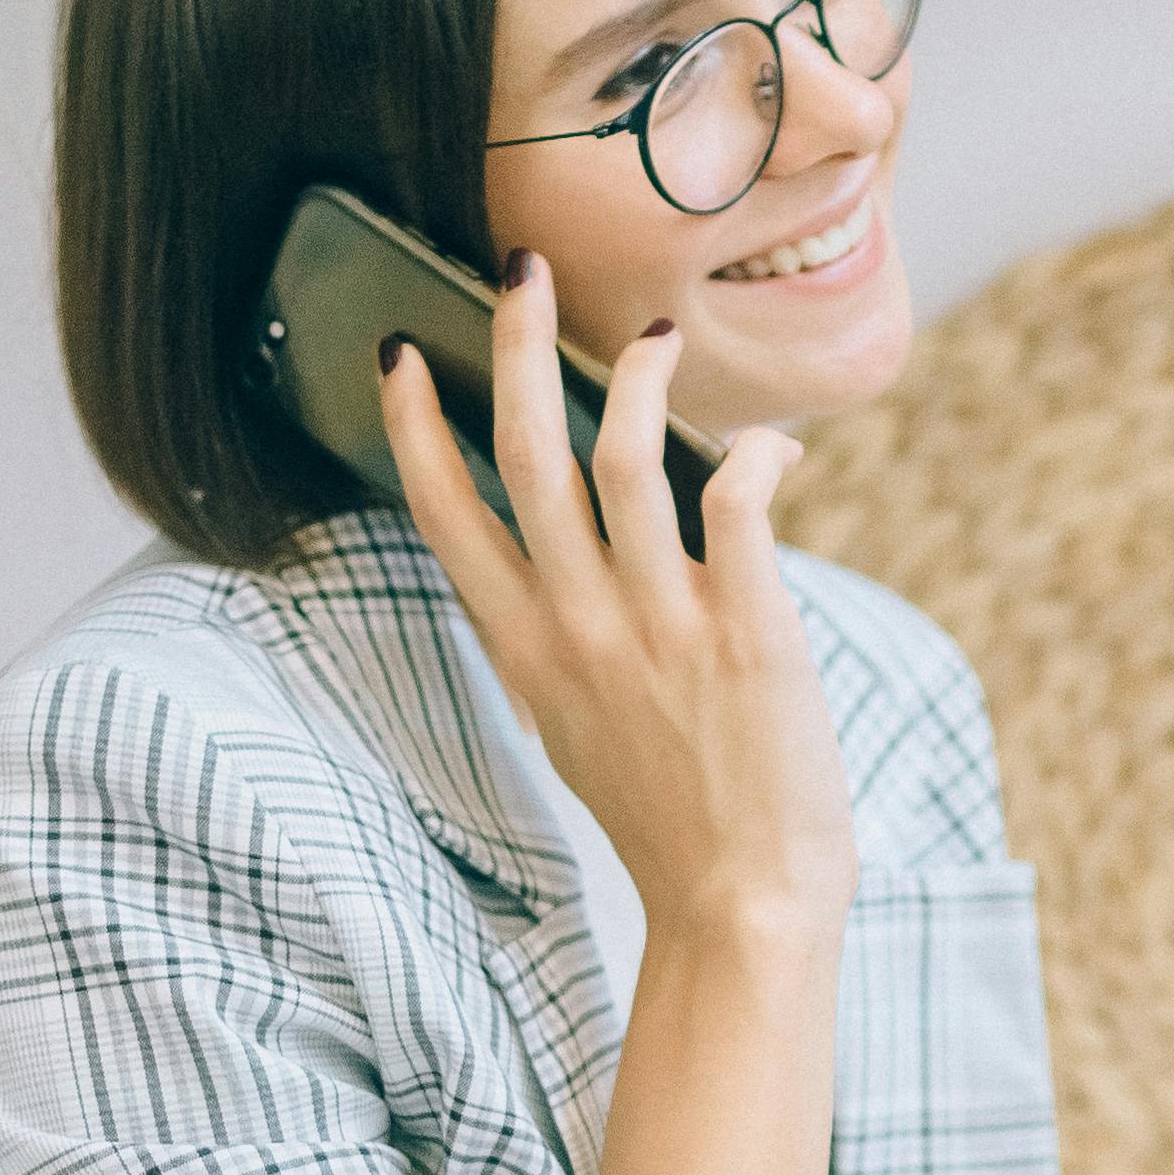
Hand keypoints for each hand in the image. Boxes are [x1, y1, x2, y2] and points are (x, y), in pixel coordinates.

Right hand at [381, 249, 855, 945]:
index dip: (415, 427)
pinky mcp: (748, 629)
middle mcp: (579, 627)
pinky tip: (772, 445)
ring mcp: (660, 625)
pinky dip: (754, 453)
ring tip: (653, 340)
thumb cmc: (670, 817)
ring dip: (636, 378)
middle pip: (524, 454)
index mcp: (526, 649)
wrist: (743, 903)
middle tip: (520, 270)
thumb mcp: (579, 725)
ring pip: (622, 455)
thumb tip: (571, 555)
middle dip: (513, 345)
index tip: (401, 355)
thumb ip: (561, 638)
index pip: (445, 515)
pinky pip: (737, 501)